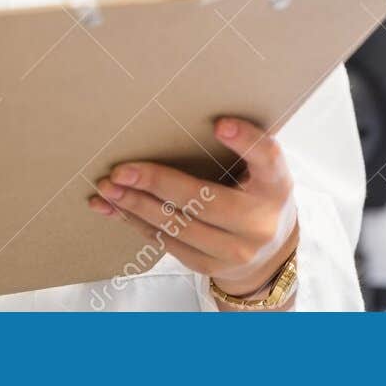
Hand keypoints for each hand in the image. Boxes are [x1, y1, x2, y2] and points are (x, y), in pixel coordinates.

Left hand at [89, 116, 298, 300]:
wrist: (268, 253)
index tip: (220, 124)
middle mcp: (260, 221)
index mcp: (276, 184)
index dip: (245, 141)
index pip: (267, 158)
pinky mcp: (211, 266)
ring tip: (109, 189)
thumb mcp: (262, 170)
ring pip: (179, 226)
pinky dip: (138, 224)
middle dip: (158, 184)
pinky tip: (116, 208)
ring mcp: (235, 250)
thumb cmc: (257, 195)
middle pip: (205, 201)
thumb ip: (241, 148)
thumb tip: (200, 119)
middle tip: (121, 170)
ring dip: (137, 206)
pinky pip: (168, 244)